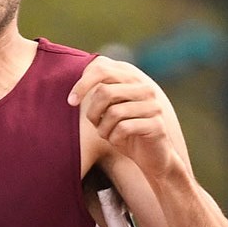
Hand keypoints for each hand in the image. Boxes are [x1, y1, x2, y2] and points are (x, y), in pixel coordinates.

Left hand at [69, 58, 182, 178]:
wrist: (153, 157)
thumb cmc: (125, 132)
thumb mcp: (108, 109)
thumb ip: (99, 93)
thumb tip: (78, 83)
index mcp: (132, 79)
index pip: (102, 69)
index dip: (82, 85)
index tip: (71, 101)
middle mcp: (145, 88)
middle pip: (105, 91)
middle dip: (93, 112)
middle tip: (94, 124)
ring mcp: (153, 105)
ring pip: (113, 112)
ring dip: (103, 129)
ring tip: (107, 135)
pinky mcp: (156, 125)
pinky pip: (123, 128)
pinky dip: (114, 138)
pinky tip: (118, 142)